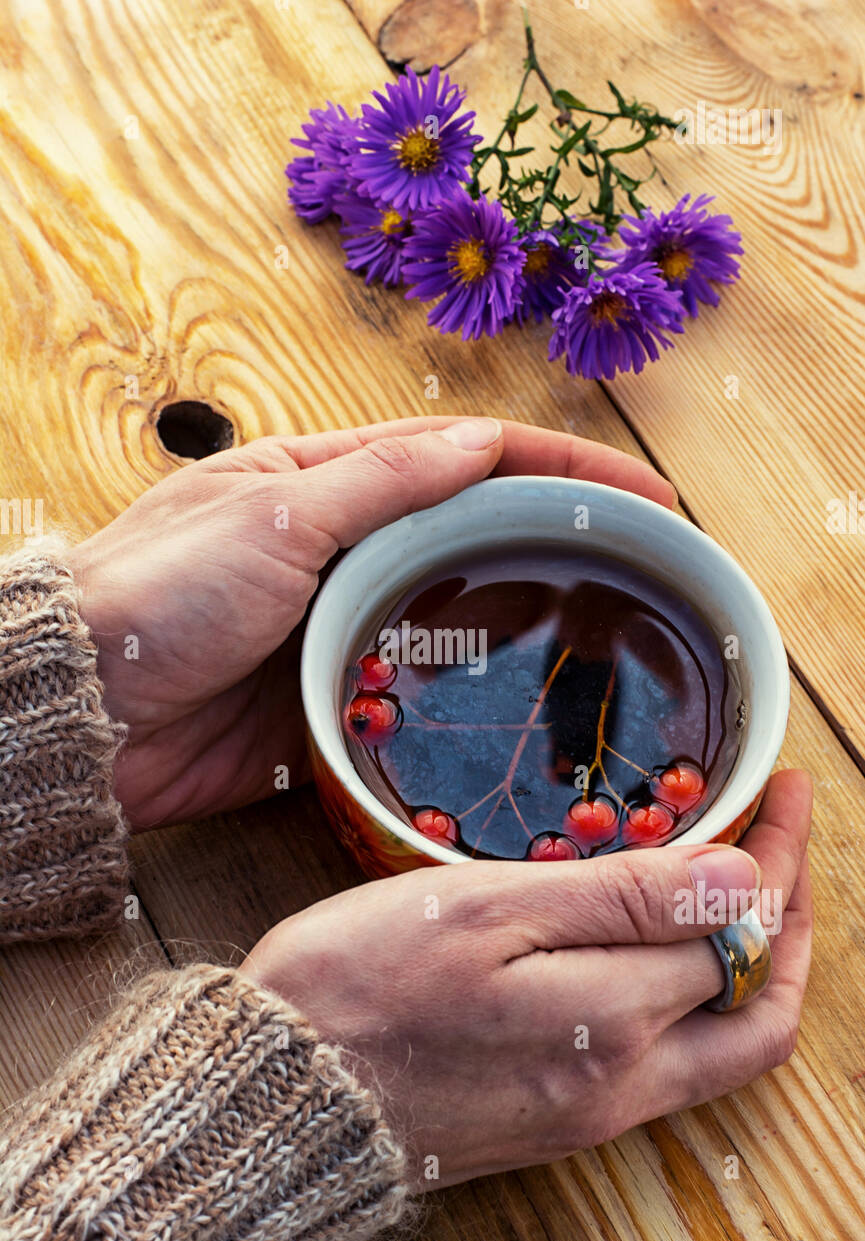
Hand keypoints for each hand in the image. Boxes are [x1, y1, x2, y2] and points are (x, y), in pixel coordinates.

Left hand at [69, 416, 674, 829]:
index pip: (463, 457)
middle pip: (470, 536)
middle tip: (644, 570)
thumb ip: (379, 483)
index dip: (558, 465)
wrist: (83, 715)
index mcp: (324, 481)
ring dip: (519, 625)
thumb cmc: (157, 595)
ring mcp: (338, 629)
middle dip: (556, 545)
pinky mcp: (329, 702)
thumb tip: (478, 444)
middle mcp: (340, 550)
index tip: (641, 491)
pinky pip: (414, 695)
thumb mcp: (274, 516)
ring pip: (451, 619)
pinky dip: (463, 700)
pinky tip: (514, 711)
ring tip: (602, 641)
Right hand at [241, 771, 812, 1187]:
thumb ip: (621, 900)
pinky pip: (662, 1068)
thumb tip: (742, 879)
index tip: (783, 793)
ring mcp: (589, 1113)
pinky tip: (654, 953)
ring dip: (746, 967)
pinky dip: (689, 1004)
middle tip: (782, 849)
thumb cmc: (359, 987)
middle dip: (790, 925)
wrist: (276, 1098)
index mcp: (614, 1022)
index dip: (778, 860)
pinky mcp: (552, 1124)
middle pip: (758, 1013)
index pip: (745, 935)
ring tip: (734, 891)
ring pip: (718, 1047)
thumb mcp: (485, 912)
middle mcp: (621, 1085)